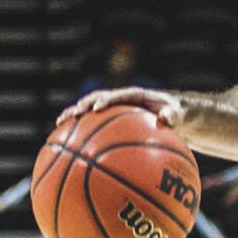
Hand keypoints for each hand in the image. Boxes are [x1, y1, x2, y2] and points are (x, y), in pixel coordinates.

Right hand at [57, 86, 185, 129]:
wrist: (171, 114)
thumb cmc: (174, 114)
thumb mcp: (177, 114)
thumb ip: (172, 115)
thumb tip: (166, 120)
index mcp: (135, 95)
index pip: (118, 95)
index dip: (107, 99)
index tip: (98, 108)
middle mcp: (120, 99)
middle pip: (97, 98)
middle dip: (85, 104)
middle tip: (75, 113)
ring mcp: (112, 108)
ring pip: (89, 108)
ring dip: (74, 114)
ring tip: (60, 123)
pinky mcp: (108, 118)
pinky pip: (92, 123)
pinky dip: (79, 129)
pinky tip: (67, 142)